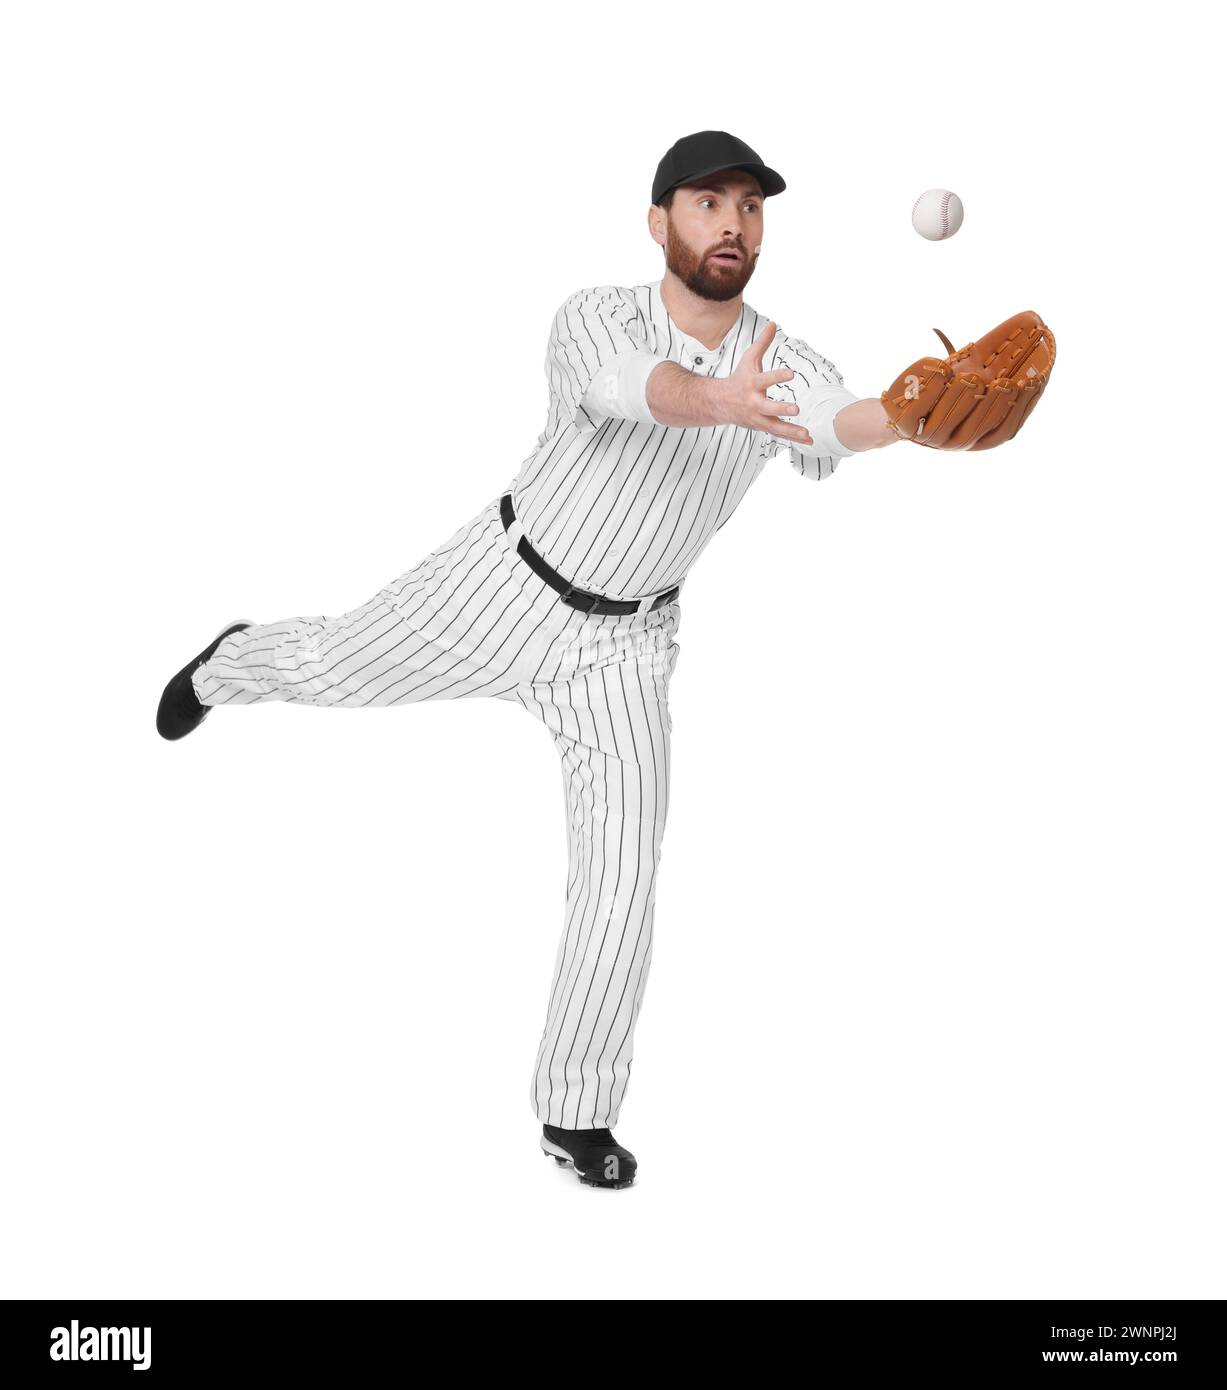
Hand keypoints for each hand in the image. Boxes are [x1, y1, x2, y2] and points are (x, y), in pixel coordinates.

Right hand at [715, 321, 813, 445]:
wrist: (719, 403)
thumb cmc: (738, 379)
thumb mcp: (748, 359)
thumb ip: (763, 343)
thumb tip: (773, 323)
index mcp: (752, 385)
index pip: (766, 379)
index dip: (778, 376)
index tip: (791, 374)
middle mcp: (754, 403)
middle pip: (768, 408)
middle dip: (781, 409)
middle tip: (796, 409)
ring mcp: (757, 418)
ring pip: (775, 427)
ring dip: (791, 431)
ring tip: (807, 434)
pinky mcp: (762, 427)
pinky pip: (779, 434)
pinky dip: (793, 438)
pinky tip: (809, 440)